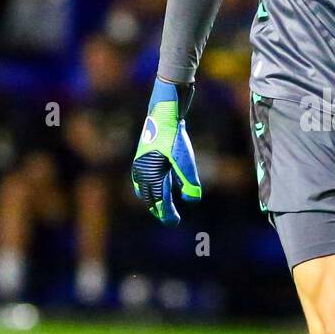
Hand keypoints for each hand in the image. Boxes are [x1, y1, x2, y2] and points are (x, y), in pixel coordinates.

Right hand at [132, 78, 200, 224]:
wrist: (164, 110)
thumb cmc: (173, 134)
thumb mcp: (184, 159)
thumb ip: (188, 180)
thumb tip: (192, 200)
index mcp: (150, 175)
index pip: (159, 201)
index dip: (167, 214)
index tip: (174, 223)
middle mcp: (142, 171)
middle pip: (151, 197)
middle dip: (160, 209)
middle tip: (170, 220)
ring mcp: (142, 163)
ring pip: (146, 188)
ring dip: (154, 199)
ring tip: (161, 207)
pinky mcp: (145, 155)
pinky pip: (146, 178)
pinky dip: (152, 186)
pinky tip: (160, 185)